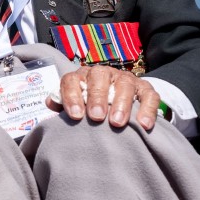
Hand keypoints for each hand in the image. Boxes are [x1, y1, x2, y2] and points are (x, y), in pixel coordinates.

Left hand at [46, 65, 162, 130]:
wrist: (118, 105)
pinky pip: (149, 96)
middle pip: (99, 78)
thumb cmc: (90, 107)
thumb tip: (51, 103)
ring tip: (117, 123)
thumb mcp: (76, 105)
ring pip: (124, 84)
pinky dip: (147, 109)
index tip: (75, 115)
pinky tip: (143, 125)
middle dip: (97, 97)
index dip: (72, 96)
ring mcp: (126, 80)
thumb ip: (62, 104)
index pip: (72, 80)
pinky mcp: (146, 89)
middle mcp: (104, 74)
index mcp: (82, 77)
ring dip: (121, 103)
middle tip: (96, 117)